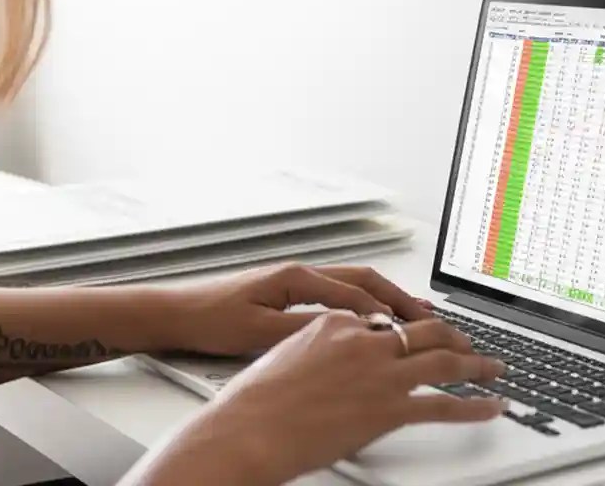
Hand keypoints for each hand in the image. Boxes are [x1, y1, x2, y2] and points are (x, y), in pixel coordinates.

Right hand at [151, 313, 505, 484]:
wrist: (248, 430)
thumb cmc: (254, 402)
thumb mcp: (284, 354)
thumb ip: (318, 349)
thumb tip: (330, 360)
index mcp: (336, 322)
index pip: (383, 320)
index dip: (408, 329)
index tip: (420, 334)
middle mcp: (364, 340)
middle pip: (424, 330)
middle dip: (453, 336)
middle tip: (469, 343)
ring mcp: (380, 373)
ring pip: (444, 360)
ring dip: (476, 364)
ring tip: (493, 368)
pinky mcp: (389, 409)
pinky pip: (443, 405)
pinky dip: (473, 405)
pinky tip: (489, 405)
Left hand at [164, 263, 433, 355]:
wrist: (174, 313)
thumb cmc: (208, 319)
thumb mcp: (258, 332)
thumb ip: (305, 331)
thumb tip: (345, 332)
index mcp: (295, 277)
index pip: (357, 292)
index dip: (389, 313)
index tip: (414, 329)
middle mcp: (299, 271)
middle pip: (364, 279)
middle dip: (399, 297)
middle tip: (429, 317)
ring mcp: (295, 279)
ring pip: (354, 282)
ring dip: (384, 298)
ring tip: (412, 316)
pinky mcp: (288, 291)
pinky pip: (338, 292)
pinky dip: (364, 303)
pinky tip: (372, 320)